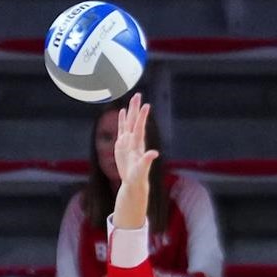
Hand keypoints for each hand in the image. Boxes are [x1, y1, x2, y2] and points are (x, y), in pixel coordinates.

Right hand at [110, 93, 158, 228]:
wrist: (133, 181)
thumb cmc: (138, 177)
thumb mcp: (142, 169)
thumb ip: (147, 160)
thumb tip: (154, 153)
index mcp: (137, 145)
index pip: (140, 127)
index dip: (142, 117)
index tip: (146, 105)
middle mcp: (133, 140)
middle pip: (134, 121)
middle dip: (136, 108)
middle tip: (138, 94)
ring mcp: (127, 141)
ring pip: (129, 122)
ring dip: (131, 111)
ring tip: (133, 98)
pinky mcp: (121, 144)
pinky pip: (122, 128)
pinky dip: (122, 120)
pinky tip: (123, 112)